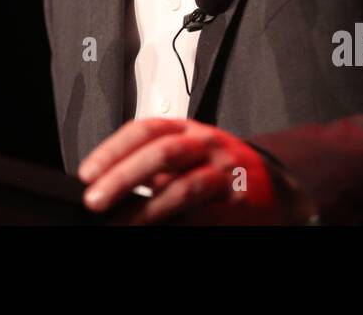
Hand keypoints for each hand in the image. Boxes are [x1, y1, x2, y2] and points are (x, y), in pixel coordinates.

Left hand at [77, 118, 296, 223]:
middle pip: (161, 153)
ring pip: (183, 188)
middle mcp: (205, 144)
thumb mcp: (186, 152)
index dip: (112, 149)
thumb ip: (151, 162)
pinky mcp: (236, 204)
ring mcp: (223, 173)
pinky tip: (156, 232)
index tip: (87, 173)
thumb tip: (104, 182)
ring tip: (121, 225)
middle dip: (123, 177)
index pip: (144, 130)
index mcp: (186, 129)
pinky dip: (176, 226)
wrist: (276, 183)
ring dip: (147, 210)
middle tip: (94, 199)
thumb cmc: (219, 167)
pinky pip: (202, 217)